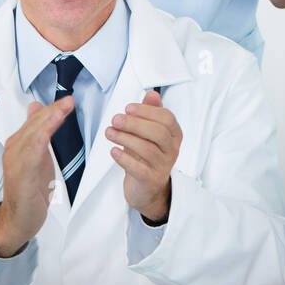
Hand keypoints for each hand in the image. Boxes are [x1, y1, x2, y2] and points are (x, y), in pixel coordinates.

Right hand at [0, 98, 75, 255]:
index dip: (52, 109)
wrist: (18, 218)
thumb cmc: (28, 189)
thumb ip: (37, 134)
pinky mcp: (20, 175)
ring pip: (32, 135)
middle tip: (68, 102)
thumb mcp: (36, 157)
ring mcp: (16, 161)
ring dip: (47, 121)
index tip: (68, 101)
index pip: (36, 120)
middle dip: (52, 111)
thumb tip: (37, 110)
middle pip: (35, 124)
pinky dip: (39, 140)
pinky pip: (29, 154)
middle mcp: (15, 149)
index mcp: (19, 144)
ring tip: (61, 110)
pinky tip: (47, 132)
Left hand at [109, 90, 181, 221]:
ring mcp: (163, 166)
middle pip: (158, 133)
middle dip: (135, 124)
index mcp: (174, 135)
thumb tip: (152, 94)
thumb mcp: (149, 133)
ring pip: (148, 150)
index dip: (147, 111)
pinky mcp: (151, 180)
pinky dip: (124, 159)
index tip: (128, 108)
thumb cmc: (147, 157)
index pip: (167, 118)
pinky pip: (139, 169)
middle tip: (116, 119)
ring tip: (109, 132)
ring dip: (125, 138)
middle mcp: (172, 150)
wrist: (148, 189)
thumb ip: (151, 113)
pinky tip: (113, 151)